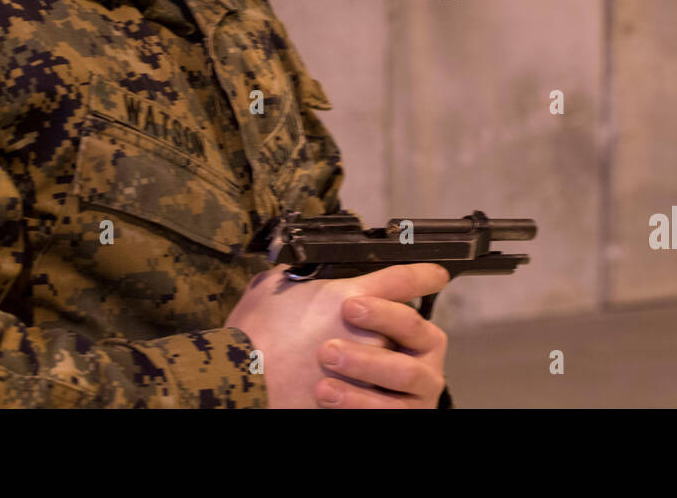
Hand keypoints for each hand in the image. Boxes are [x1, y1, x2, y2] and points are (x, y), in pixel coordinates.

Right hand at [225, 262, 449, 407]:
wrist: (240, 382)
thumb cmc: (251, 335)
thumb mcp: (270, 287)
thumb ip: (297, 275)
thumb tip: (303, 272)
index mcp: (351, 297)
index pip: (404, 280)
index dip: (425, 275)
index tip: (436, 275)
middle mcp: (371, 334)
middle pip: (404, 323)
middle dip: (391, 326)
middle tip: (373, 332)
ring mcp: (371, 373)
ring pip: (399, 364)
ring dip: (383, 366)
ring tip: (364, 371)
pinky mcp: (364, 404)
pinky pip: (383, 400)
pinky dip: (372, 398)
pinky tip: (357, 396)